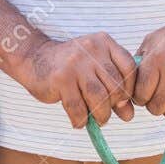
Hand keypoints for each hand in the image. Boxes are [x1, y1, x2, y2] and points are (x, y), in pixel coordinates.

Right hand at [11, 32, 137, 128]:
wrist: (34, 58)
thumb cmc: (70, 67)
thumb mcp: (95, 69)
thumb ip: (114, 88)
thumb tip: (129, 115)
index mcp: (104, 42)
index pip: (129, 68)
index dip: (130, 88)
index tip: (123, 100)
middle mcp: (91, 50)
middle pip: (115, 86)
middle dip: (114, 105)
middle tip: (105, 113)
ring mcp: (75, 64)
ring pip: (100, 97)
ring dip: (101, 115)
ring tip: (97, 119)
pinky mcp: (61, 79)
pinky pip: (78, 107)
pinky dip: (81, 120)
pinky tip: (79, 121)